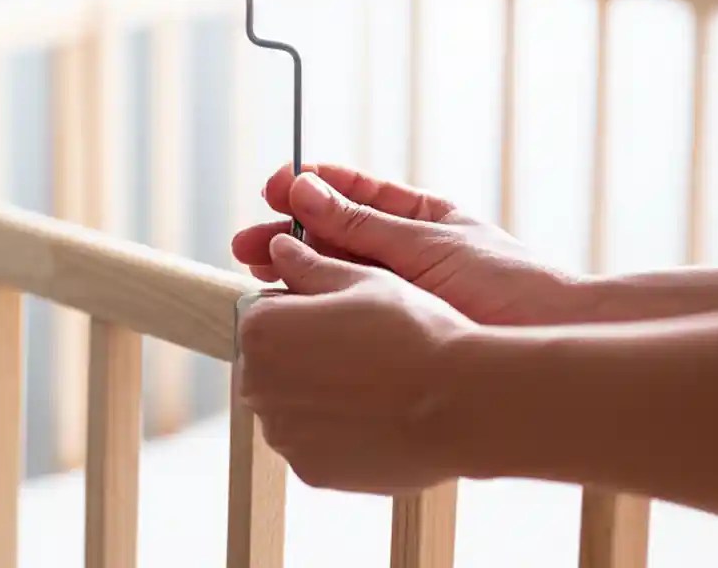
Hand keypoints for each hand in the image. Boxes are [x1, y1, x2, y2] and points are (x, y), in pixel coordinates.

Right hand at [232, 163, 579, 324]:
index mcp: (416, 216)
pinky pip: (342, 307)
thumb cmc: (506, 283)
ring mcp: (394, 290)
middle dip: (285, 233)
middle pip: (329, 234)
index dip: (308, 186)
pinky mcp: (391, 326)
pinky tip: (285, 302)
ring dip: (290, 267)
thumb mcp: (427, 242)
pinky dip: (311, 302)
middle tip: (245, 242)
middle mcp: (399, 251)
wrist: (546, 340)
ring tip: (255, 270)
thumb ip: (361, 222)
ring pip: (329, 272)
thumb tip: (304, 189)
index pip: (351, 192)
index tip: (273, 186)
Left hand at [238, 233, 473, 493]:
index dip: (301, 311)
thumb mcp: (363, 282)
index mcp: (260, 329)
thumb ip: (310, 267)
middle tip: (360, 352)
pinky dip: (335, 434)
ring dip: (317, 397)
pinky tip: (375, 418)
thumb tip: (279, 248)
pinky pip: (313, 445)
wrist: (461, 401)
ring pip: (291, 407)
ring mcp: (281, 433)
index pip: (262, 315)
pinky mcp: (308, 470)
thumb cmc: (413, 332)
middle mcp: (256, 384)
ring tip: (373, 386)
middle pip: (270, 363)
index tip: (338, 318)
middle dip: (302, 355)